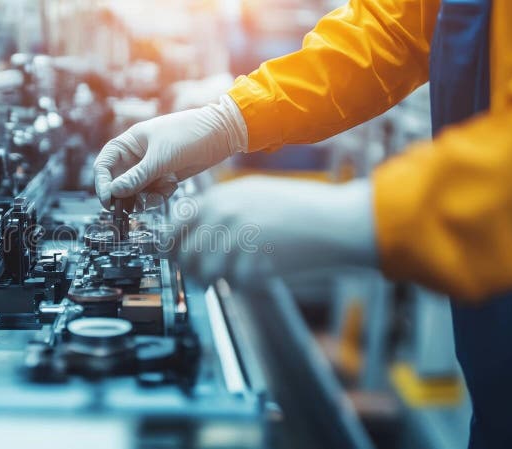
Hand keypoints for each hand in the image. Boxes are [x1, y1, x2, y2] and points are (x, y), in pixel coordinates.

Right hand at [94, 95, 246, 208]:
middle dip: (125, 195)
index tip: (108, 200)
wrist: (221, 134)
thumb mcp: (161, 158)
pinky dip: (160, 194)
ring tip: (160, 193)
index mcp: (130, 142)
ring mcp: (151, 166)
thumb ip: (137, 177)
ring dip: (145, 197)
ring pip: (136, 190)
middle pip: (119, 181)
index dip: (102, 182)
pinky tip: (172, 186)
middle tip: (131, 207)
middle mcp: (137, 155)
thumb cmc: (189, 136)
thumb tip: (114, 192)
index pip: (105, 164)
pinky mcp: (164, 176)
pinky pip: (153, 192)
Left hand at [174, 176, 376, 288]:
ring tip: (228, 280)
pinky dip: (242, 286)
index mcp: (221, 197)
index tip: (175, 258)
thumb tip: (192, 231)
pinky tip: (257, 276)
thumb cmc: (302, 209)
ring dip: (214, 281)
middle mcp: (224, 216)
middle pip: (185, 254)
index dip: (173, 246)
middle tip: (201, 278)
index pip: (176, 226)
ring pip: (206, 273)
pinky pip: (234, 284)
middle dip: (190, 270)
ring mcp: (238, 239)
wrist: (338, 222)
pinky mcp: (256, 262)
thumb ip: (222, 209)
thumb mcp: (255, 194)